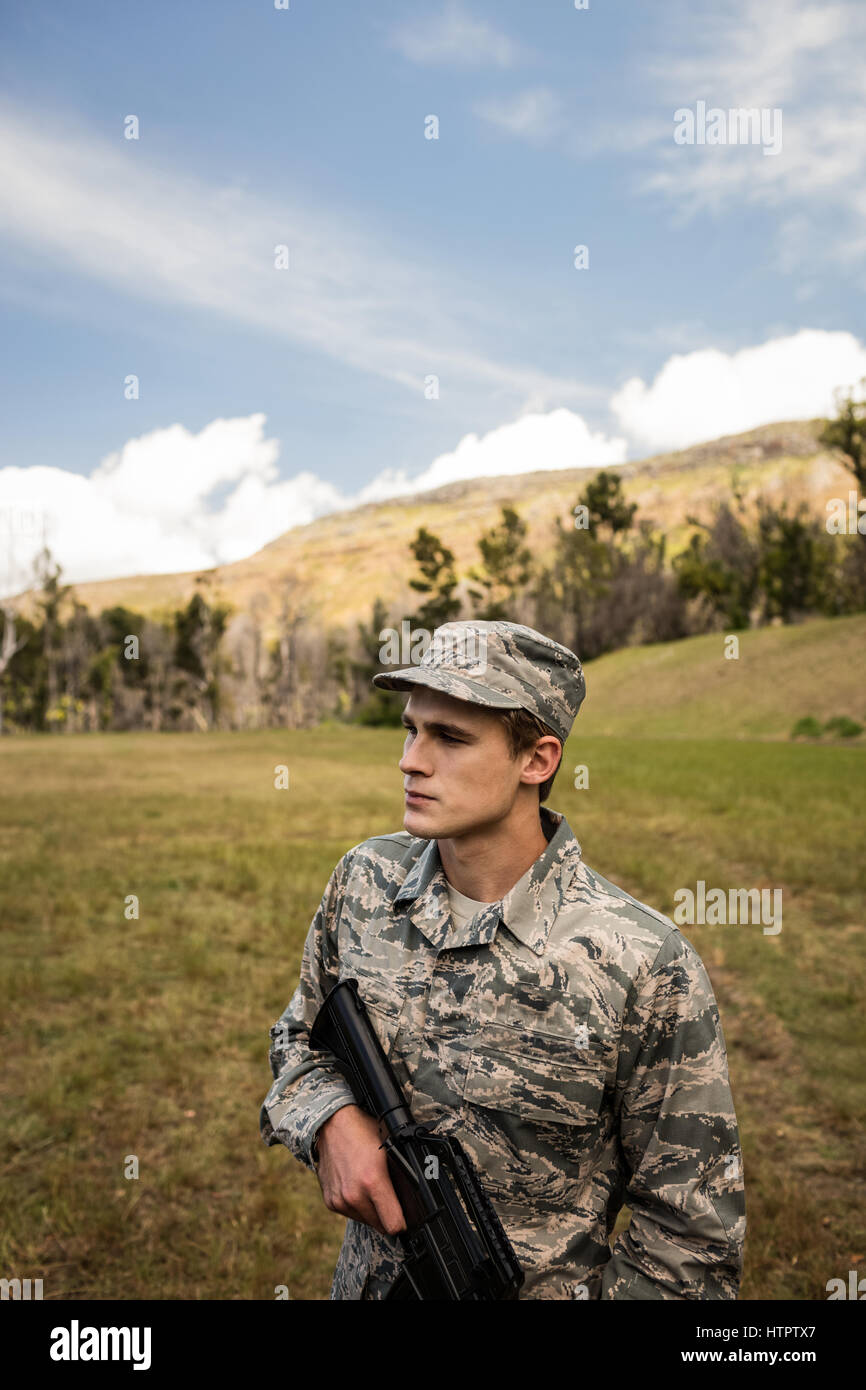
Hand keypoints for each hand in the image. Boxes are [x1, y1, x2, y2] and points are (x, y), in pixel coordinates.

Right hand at [315, 1104, 406, 1237]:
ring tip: (371, 1188)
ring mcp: (340, 1200)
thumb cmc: (364, 1132)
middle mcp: (354, 1195)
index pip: (394, 1224)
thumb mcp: (391, 1148)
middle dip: (387, 1215)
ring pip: (366, 1222)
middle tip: (388, 1196)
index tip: (405, 1216)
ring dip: (371, 1212)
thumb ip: (403, 1175)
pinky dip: (357, 1206)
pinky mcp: (330, 1201)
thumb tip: (417, 1196)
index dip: (403, 1222)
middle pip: (381, 1226)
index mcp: (373, 1182)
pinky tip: (357, 1187)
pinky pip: (350, 1214)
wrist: (333, 1124)